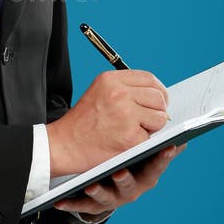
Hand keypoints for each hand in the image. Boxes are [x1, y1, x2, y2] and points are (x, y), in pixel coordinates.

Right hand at [47, 69, 169, 176]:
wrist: (64, 144)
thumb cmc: (82, 122)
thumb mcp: (99, 92)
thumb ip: (125, 88)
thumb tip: (157, 95)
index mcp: (111, 80)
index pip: (149, 79)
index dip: (159, 91)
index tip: (159, 101)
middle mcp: (119, 93)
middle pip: (159, 98)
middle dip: (157, 111)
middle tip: (144, 121)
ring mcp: (125, 115)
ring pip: (160, 118)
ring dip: (150, 128)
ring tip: (131, 131)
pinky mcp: (130, 137)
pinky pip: (151, 138)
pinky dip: (141, 144)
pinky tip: (124, 142)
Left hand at [54, 143, 185, 215]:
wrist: (106, 178)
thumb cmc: (127, 159)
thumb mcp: (142, 150)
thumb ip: (155, 138)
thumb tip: (176, 120)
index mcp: (146, 174)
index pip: (156, 167)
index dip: (162, 159)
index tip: (167, 147)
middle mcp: (132, 188)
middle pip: (132, 186)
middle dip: (126, 180)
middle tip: (119, 172)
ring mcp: (113, 197)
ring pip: (107, 198)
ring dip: (100, 192)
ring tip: (91, 185)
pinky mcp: (93, 204)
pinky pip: (81, 205)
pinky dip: (72, 203)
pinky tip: (60, 201)